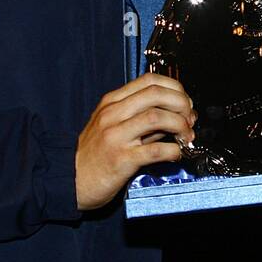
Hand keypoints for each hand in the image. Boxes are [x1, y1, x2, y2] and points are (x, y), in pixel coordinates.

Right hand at [75, 73, 194, 210]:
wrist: (71, 180)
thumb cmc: (94, 153)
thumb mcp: (113, 126)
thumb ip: (141, 117)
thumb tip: (176, 114)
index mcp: (112, 102)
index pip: (149, 81)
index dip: (174, 88)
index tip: (185, 102)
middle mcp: (113, 115)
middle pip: (155, 94)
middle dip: (181, 103)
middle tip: (190, 118)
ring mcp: (115, 136)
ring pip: (156, 117)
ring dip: (180, 125)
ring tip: (186, 136)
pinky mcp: (121, 159)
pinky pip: (155, 150)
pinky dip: (173, 150)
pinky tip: (177, 153)